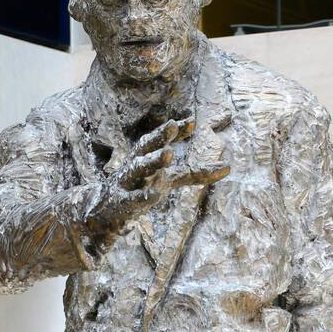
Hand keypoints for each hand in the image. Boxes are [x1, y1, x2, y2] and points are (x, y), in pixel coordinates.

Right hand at [83, 118, 229, 245]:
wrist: (103, 210)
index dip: (177, 132)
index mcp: (147, 157)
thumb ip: (195, 173)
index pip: (163, 141)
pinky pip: (134, 198)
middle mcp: (137, 165)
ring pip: (140, 168)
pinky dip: (144, 196)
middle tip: (172, 125)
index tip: (192, 121)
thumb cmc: (139, 188)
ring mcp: (129, 183)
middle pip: (148, 147)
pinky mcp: (122, 202)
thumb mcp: (168, 180)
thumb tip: (229, 168)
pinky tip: (155, 194)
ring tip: (168, 153)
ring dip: (154, 160)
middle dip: (160, 136)